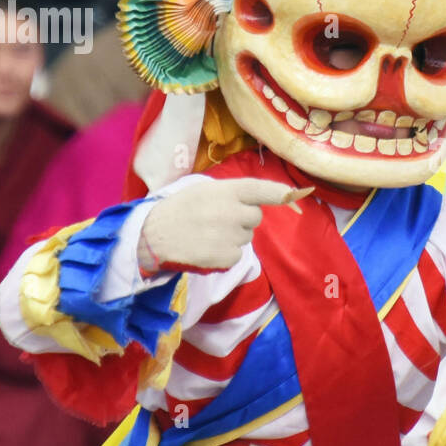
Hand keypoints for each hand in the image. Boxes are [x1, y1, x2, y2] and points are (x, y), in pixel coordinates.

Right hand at [138, 178, 312, 272]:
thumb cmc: (178, 210)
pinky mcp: (226, 256)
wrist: (152, 237)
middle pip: (255, 217)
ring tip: (207, 233)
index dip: (278, 192)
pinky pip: (237, 255)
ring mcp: (229, 235)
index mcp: (225, 191)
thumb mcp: (203, 190)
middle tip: (218, 219)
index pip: (259, 189)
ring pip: (246, 237)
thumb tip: (257, 200)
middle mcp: (231, 211)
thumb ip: (230, 193)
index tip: (292, 194)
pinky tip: (206, 248)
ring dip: (233, 236)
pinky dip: (225, 254)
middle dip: (243, 219)